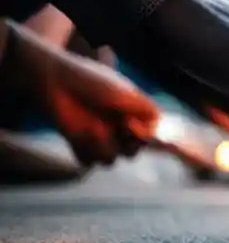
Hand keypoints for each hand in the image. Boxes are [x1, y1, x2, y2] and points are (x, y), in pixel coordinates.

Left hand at [2, 24, 157, 165]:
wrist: (57, 81)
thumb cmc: (93, 82)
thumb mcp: (127, 93)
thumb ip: (148, 110)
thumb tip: (158, 129)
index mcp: (131, 114)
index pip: (148, 136)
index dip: (143, 136)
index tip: (128, 123)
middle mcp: (116, 127)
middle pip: (132, 152)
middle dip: (127, 145)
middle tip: (116, 130)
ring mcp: (98, 136)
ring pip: (110, 160)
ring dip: (103, 147)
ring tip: (90, 130)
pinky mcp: (78, 143)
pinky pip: (88, 161)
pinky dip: (85, 150)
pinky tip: (79, 134)